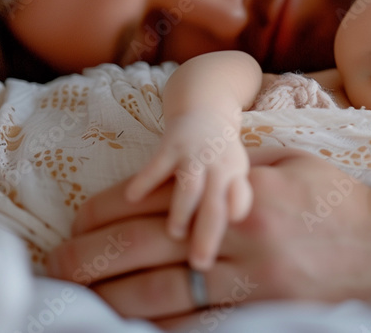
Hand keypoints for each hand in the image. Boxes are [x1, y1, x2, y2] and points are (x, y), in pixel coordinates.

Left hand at [48, 153, 370, 320]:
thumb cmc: (338, 197)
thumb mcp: (291, 163)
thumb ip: (240, 169)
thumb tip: (194, 174)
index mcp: (244, 194)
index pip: (164, 202)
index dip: (115, 210)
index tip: (79, 216)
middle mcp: (243, 237)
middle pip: (154, 249)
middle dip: (99, 256)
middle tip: (58, 263)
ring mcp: (254, 281)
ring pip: (170, 290)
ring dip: (117, 294)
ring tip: (79, 295)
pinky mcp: (267, 311)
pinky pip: (205, 321)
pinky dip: (165, 322)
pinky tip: (132, 322)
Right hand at [126, 115, 251, 270]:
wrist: (206, 108)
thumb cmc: (221, 153)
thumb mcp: (236, 174)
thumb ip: (236, 199)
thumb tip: (236, 222)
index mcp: (236, 177)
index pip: (238, 206)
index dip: (233, 231)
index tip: (222, 257)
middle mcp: (218, 166)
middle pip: (215, 204)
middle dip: (207, 234)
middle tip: (199, 263)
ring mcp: (194, 154)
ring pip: (190, 185)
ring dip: (183, 209)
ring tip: (175, 233)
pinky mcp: (171, 144)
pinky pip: (157, 164)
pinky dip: (145, 180)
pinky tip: (131, 198)